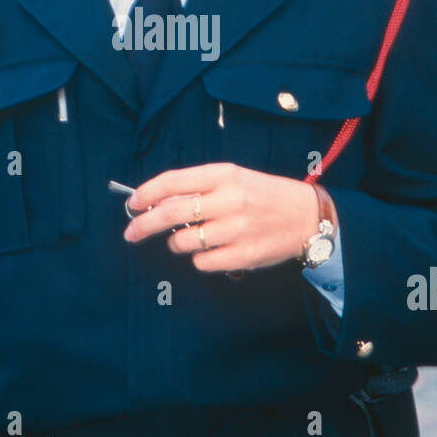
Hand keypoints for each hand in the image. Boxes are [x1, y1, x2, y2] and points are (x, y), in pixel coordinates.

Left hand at [123, 162, 327, 273]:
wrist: (306, 216)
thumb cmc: (261, 195)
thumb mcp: (233, 178)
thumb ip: (197, 187)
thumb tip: (154, 201)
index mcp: (224, 174)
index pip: (173, 181)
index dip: (146, 193)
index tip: (133, 203)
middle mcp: (230, 199)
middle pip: (171, 213)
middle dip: (143, 224)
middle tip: (131, 233)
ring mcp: (237, 229)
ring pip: (183, 242)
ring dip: (176, 243)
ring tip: (189, 238)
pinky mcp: (244, 255)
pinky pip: (202, 262)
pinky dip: (199, 259)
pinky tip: (213, 250)